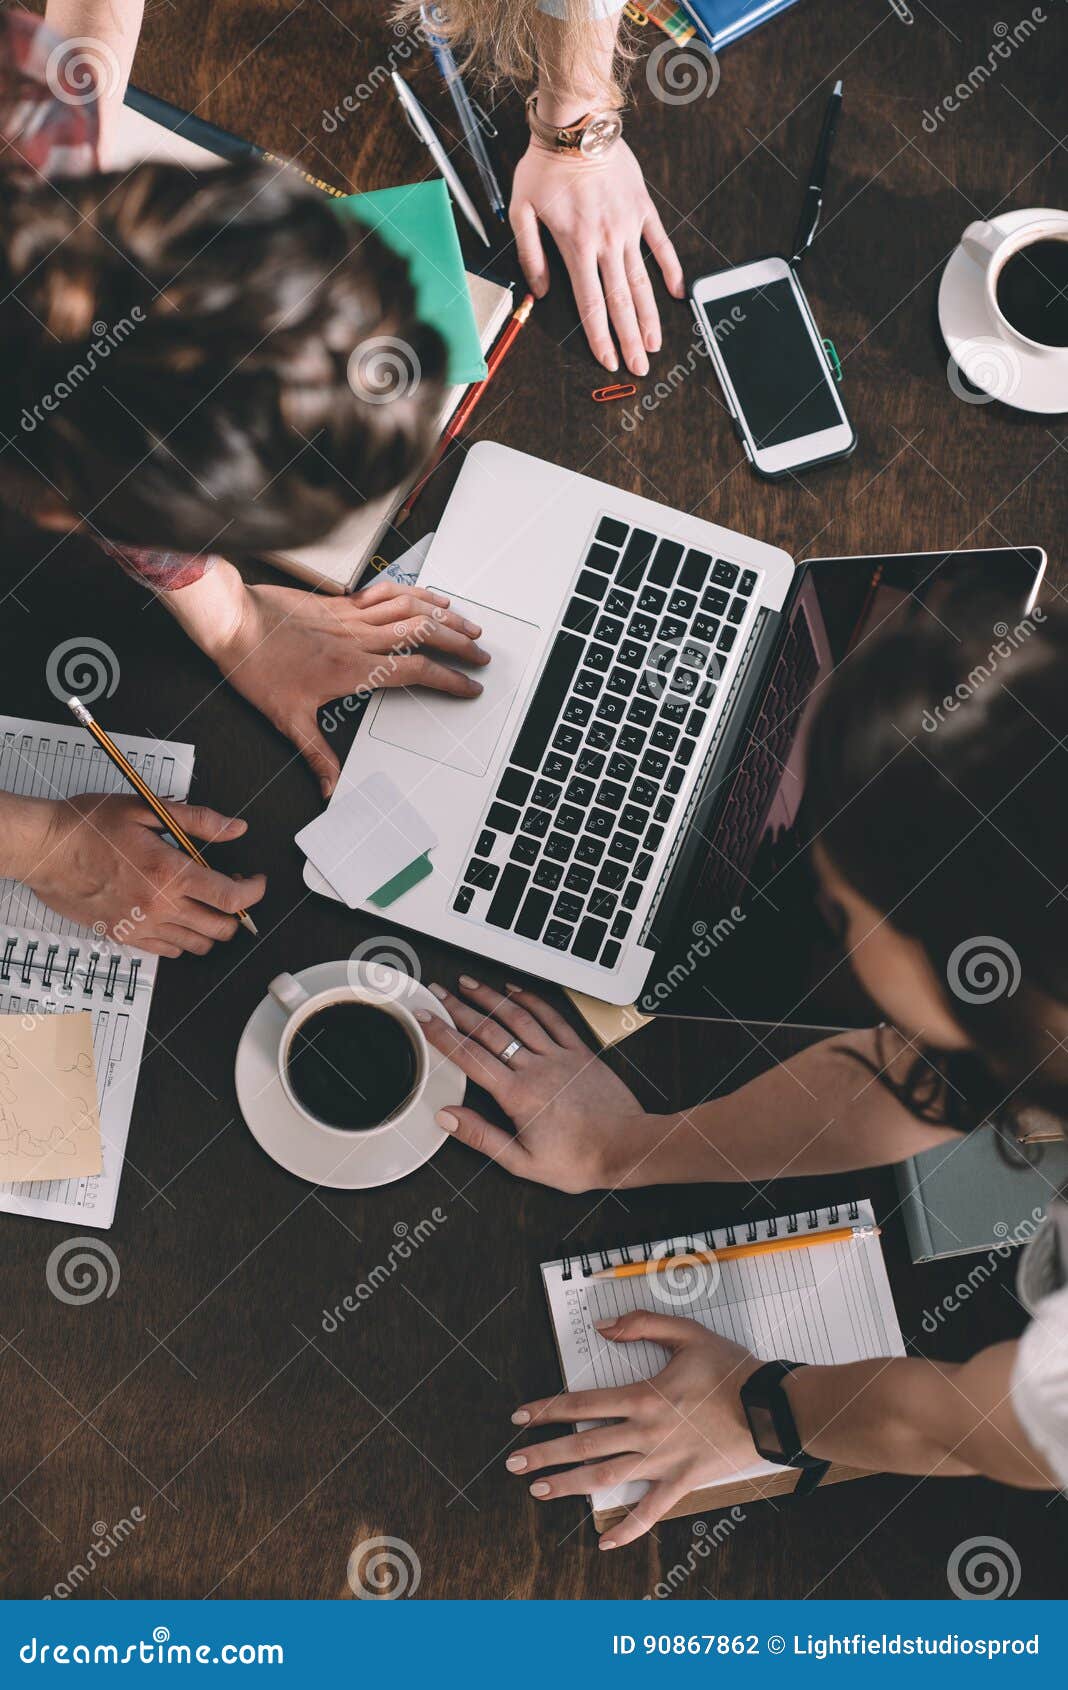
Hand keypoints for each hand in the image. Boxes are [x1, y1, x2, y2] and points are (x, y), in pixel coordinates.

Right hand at [26, 794, 265, 957]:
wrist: (45, 849)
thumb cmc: (88, 825)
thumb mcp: (147, 809)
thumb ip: (198, 821)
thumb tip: (236, 828)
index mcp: (169, 872)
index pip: (231, 897)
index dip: (254, 892)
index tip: (256, 882)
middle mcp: (159, 906)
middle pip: (220, 929)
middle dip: (238, 914)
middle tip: (234, 894)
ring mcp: (142, 926)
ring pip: (197, 945)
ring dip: (212, 929)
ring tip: (208, 906)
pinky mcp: (125, 936)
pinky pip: (168, 952)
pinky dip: (183, 940)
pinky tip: (179, 918)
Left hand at [210, 575, 490, 795]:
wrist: (232, 620)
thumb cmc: (255, 664)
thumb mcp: (287, 718)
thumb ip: (316, 754)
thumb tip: (329, 787)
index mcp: (353, 669)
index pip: (415, 671)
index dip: (449, 679)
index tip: (470, 686)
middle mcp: (359, 639)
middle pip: (424, 635)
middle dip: (459, 645)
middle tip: (481, 654)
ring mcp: (351, 617)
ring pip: (411, 609)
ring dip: (444, 616)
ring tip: (467, 624)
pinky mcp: (340, 603)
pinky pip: (387, 593)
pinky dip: (412, 593)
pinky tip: (425, 596)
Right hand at [417, 977, 644, 1192]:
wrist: (627, 1148)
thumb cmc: (579, 1160)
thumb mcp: (522, 1162)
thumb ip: (481, 1136)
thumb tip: (447, 1117)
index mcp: (517, 1095)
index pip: (469, 1057)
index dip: (442, 1034)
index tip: (425, 1018)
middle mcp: (536, 1068)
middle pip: (489, 1030)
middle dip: (458, 1008)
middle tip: (437, 992)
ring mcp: (559, 1056)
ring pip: (518, 1017)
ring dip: (490, 997)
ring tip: (467, 983)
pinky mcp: (580, 1051)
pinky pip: (552, 1018)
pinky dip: (531, 1000)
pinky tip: (515, 990)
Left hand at [508, 1313, 760, 1547]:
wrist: (770, 1407)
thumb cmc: (731, 1369)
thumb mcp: (687, 1334)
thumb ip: (642, 1326)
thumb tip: (603, 1327)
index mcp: (642, 1396)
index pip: (582, 1403)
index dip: (547, 1410)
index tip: (520, 1417)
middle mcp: (645, 1432)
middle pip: (584, 1444)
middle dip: (545, 1454)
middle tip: (514, 1464)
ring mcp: (663, 1461)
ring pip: (606, 1477)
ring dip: (569, 1485)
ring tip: (539, 1491)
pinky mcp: (683, 1482)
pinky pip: (651, 1511)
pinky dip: (627, 1529)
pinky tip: (604, 1542)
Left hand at [510, 139, 684, 375]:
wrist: (578, 125)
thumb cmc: (546, 167)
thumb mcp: (521, 211)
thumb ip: (531, 255)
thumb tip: (542, 291)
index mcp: (577, 247)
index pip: (591, 304)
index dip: (600, 337)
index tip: (608, 361)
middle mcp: (607, 243)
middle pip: (620, 302)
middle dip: (631, 339)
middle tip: (640, 367)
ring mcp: (628, 227)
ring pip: (642, 282)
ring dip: (650, 317)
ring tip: (656, 344)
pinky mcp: (642, 210)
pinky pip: (660, 245)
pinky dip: (670, 270)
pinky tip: (677, 294)